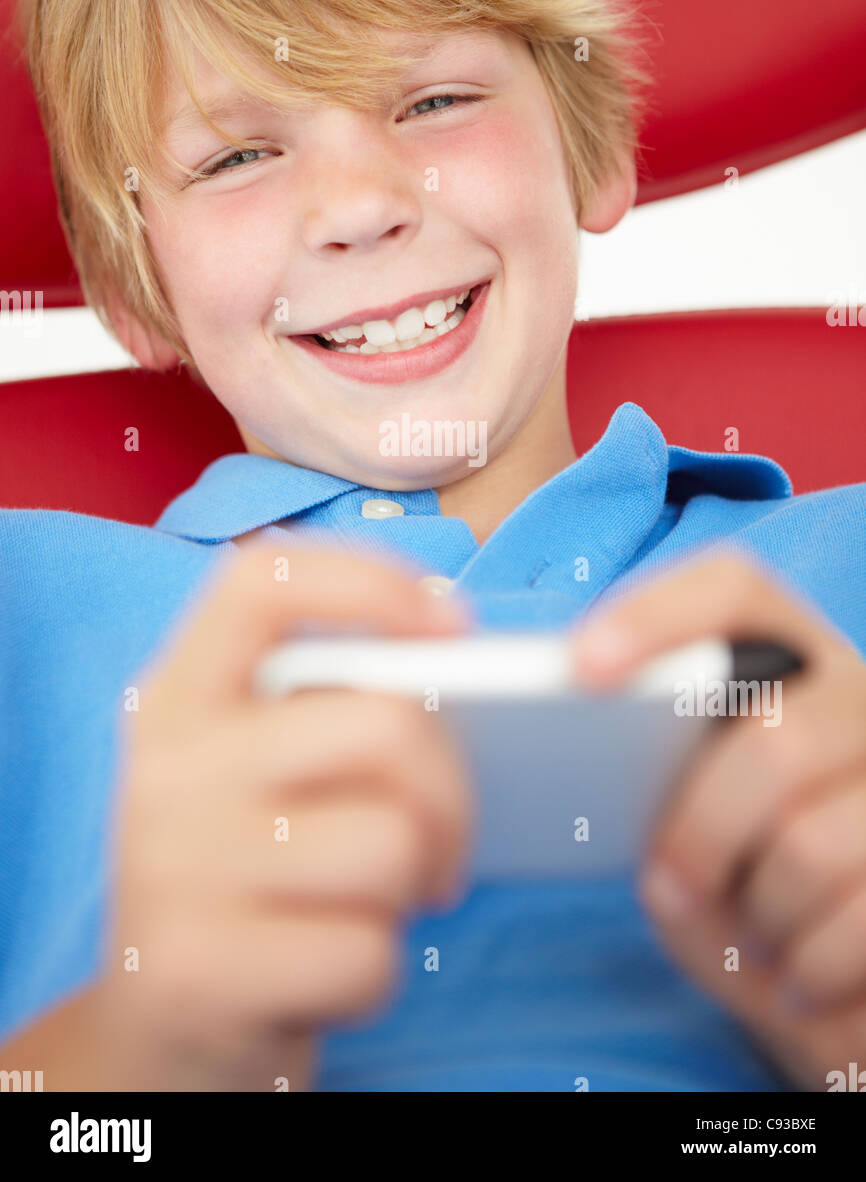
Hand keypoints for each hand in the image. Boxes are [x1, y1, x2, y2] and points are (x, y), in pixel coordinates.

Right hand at [93, 542, 474, 1090]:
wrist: (157, 1029)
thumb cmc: (252, 876)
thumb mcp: (256, 771)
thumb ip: (328, 709)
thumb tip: (459, 666)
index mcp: (178, 696)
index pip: (263, 580)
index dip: (373, 580)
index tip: (454, 627)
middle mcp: (166, 766)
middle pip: (385, 724)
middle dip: (452, 791)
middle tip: (443, 838)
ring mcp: (174, 867)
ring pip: (392, 843)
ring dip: (412, 889)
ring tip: (371, 904)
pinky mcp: (199, 971)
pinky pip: (367, 954)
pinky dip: (376, 975)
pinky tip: (327, 975)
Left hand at [572, 550, 865, 1091]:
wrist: (829, 966)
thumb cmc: (736, 877)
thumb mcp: (677, 813)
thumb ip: (635, 767)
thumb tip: (568, 753)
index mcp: (788, 656)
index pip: (732, 590)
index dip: (656, 617)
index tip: (583, 673)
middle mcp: (860, 699)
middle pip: (775, 744)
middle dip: (700, 832)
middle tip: (666, 888)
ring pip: (812, 847)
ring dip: (760, 917)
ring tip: (753, 933)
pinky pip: (857, 922)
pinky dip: (806, 970)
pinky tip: (799, 977)